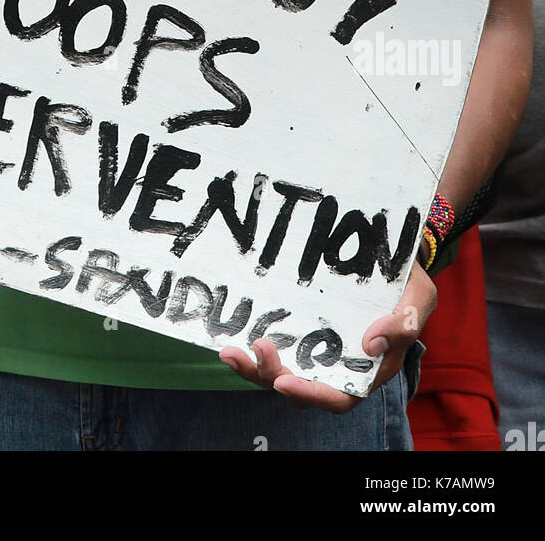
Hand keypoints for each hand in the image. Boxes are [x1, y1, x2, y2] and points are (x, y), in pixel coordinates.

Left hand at [218, 261, 435, 411]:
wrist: (387, 252)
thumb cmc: (405, 281)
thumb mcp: (419, 297)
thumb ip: (404, 322)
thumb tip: (372, 344)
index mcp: (368, 368)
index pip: (339, 396)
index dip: (311, 395)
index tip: (285, 382)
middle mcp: (338, 365)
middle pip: (302, 387)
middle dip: (272, 376)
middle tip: (255, 351)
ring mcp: (316, 348)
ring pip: (281, 371)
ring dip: (254, 367)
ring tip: (232, 350)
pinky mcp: (299, 329)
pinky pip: (275, 346)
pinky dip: (252, 346)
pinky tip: (232, 337)